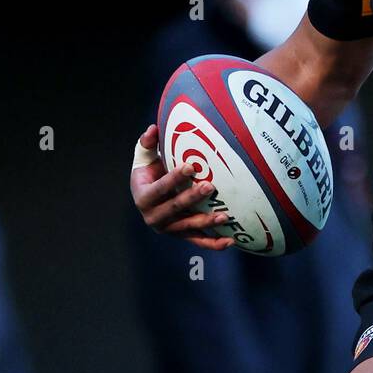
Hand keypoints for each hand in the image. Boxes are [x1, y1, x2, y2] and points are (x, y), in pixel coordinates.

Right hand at [130, 124, 234, 250]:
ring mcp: (168, 228)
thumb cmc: (150, 173)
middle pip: (173, 208)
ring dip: (205, 222)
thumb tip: (153, 129)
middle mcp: (153, 216)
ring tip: (224, 216)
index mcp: (143, 196)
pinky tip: (230, 242)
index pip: (158, 188)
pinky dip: (213, 244)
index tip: (190, 167)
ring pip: (187, 227)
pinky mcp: (181, 235)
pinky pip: (197, 241)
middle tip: (210, 186)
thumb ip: (147, 143)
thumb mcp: (144, 157)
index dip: (173, 179)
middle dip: (191, 199)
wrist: (147, 196)